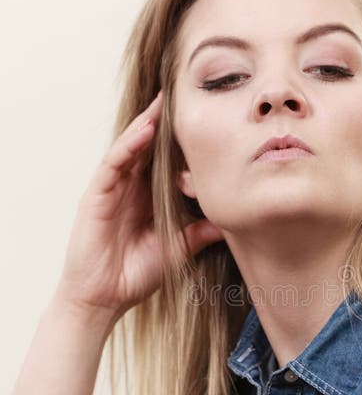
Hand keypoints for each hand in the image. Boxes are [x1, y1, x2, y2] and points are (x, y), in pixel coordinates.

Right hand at [55, 91, 224, 321]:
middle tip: (186, 95)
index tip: (209, 122)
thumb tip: (233, 221)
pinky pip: (113, 164)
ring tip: (166, 102)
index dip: (184, 143)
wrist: (103, 299)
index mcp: (149, 196)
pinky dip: (128, 146)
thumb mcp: (179, 248)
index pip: (167, 161)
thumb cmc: (136, 274)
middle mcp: (130, 187)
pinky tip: (144, 131)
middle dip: (166, 122)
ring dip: (148, 124)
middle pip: (149, 146)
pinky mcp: (96, 196)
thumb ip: (201, 231)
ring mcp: (112, 189)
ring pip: (131, 148)